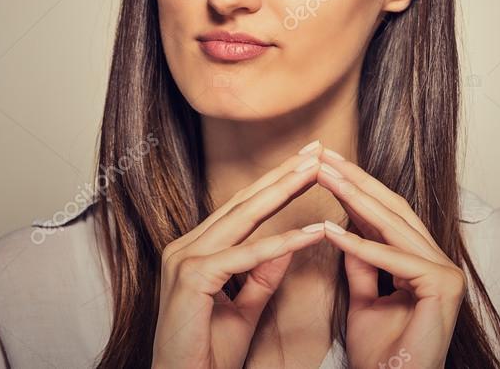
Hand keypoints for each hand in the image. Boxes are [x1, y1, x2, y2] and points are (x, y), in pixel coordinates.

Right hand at [151, 144, 326, 368]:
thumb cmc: (206, 356)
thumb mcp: (244, 309)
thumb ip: (261, 276)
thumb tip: (286, 245)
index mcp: (194, 250)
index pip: (242, 209)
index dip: (275, 184)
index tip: (306, 163)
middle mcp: (185, 247)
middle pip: (243, 203)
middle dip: (282, 175)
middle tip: (315, 150)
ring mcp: (184, 259)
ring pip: (243, 219)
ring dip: (283, 193)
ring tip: (315, 172)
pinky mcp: (192, 278)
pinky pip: (245, 257)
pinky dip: (280, 245)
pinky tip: (311, 233)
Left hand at [315, 149, 466, 368]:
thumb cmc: (381, 356)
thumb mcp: (364, 299)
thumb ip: (362, 264)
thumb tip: (345, 228)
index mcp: (424, 261)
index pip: (387, 214)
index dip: (355, 188)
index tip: (323, 166)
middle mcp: (440, 260)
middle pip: (392, 210)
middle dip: (354, 181)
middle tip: (321, 156)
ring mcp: (446, 272)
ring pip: (393, 227)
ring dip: (354, 199)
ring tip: (323, 177)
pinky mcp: (443, 286)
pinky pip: (395, 261)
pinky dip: (361, 246)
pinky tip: (330, 230)